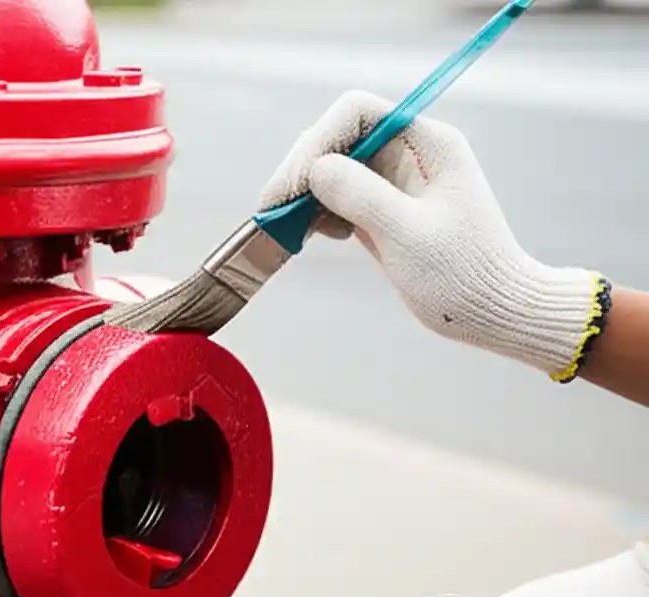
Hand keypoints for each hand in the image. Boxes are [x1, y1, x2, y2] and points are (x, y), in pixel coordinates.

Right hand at [259, 91, 608, 382]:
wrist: (494, 312)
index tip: (293, 187)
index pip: (357, 112)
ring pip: (330, 166)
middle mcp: (409, 152)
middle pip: (336, 136)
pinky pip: (336, 195)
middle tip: (274, 211)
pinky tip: (318, 236)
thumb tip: (315, 169)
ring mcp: (394, 181)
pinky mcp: (382, 209)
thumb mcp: (409, 235)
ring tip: (292, 226)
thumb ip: (362, 196)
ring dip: (304, 192)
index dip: (318, 141)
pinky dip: (317, 211)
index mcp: (427, 143)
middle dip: (302, 169)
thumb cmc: (464, 276)